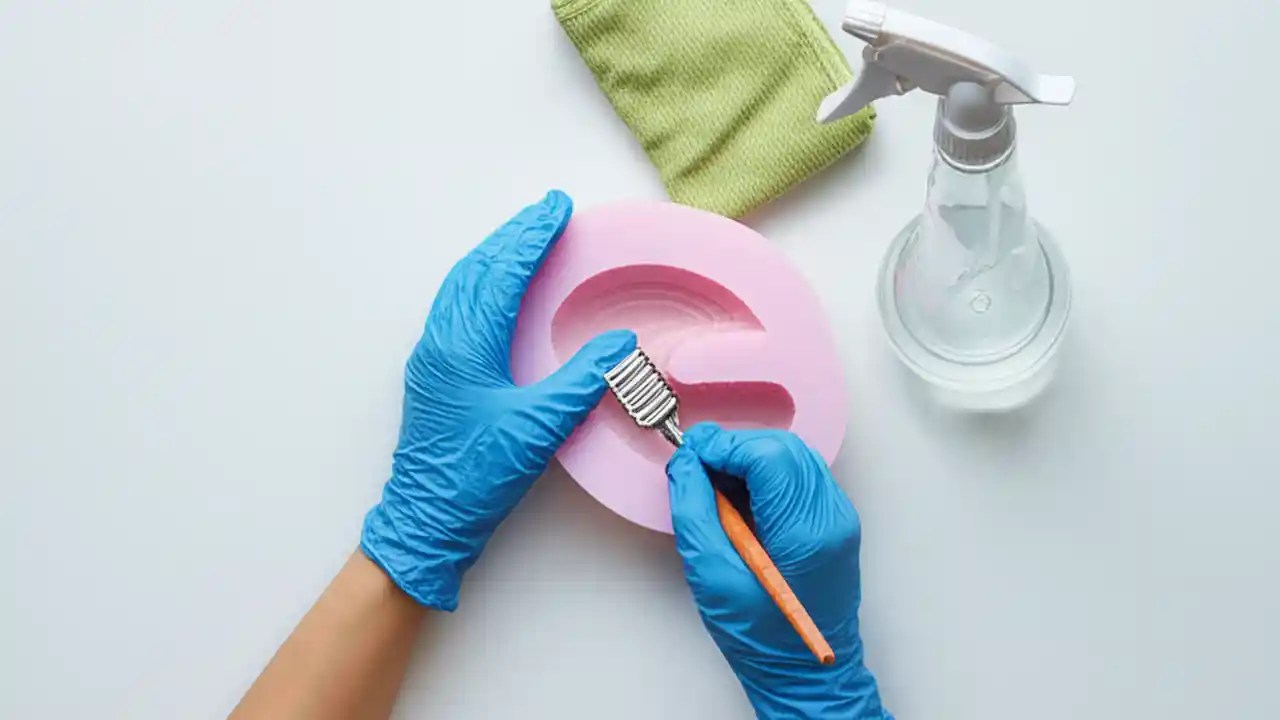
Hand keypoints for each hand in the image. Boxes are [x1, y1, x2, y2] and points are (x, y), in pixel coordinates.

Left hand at [361, 191, 635, 610]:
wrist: (426, 520)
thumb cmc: (477, 476)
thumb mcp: (540, 428)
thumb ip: (583, 380)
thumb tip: (622, 342)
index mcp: (464, 345)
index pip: (503, 273)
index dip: (532, 237)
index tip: (557, 208)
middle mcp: (441, 341)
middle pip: (478, 269)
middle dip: (514, 236)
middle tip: (546, 211)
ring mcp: (432, 356)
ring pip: (462, 286)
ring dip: (494, 255)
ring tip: (524, 236)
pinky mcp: (433, 374)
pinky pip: (455, 307)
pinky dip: (480, 281)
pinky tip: (495, 287)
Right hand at [667, 423, 891, 718]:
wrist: (806, 674)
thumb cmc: (761, 639)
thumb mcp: (712, 578)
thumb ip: (695, 513)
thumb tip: (685, 464)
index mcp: (804, 534)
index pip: (768, 457)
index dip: (724, 446)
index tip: (691, 455)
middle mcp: (831, 518)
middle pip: (782, 448)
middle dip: (735, 448)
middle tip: (697, 468)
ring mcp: (838, 517)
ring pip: (792, 456)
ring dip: (749, 458)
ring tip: (716, 485)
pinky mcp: (833, 521)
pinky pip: (799, 475)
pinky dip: (766, 473)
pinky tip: (741, 497)